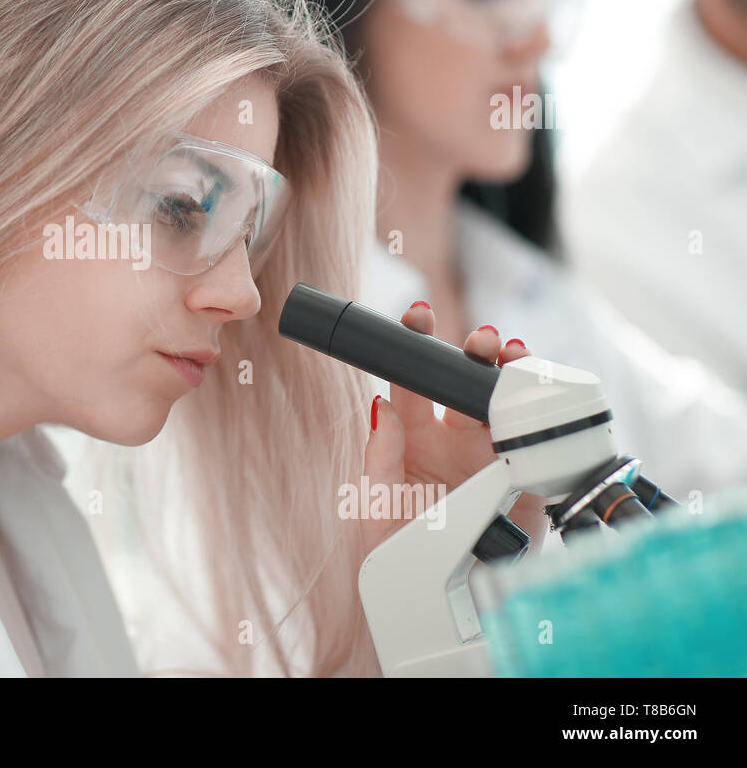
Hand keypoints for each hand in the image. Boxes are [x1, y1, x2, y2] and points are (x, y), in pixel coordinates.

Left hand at [358, 302, 547, 558]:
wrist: (441, 604)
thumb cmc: (399, 552)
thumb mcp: (376, 505)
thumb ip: (379, 457)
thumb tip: (382, 407)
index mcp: (413, 436)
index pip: (412, 380)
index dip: (415, 345)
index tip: (419, 316)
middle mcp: (455, 438)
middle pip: (466, 381)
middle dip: (475, 352)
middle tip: (482, 340)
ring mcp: (493, 455)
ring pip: (506, 401)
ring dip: (512, 373)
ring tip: (514, 356)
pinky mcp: (527, 479)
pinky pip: (541, 440)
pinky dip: (546, 415)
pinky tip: (543, 397)